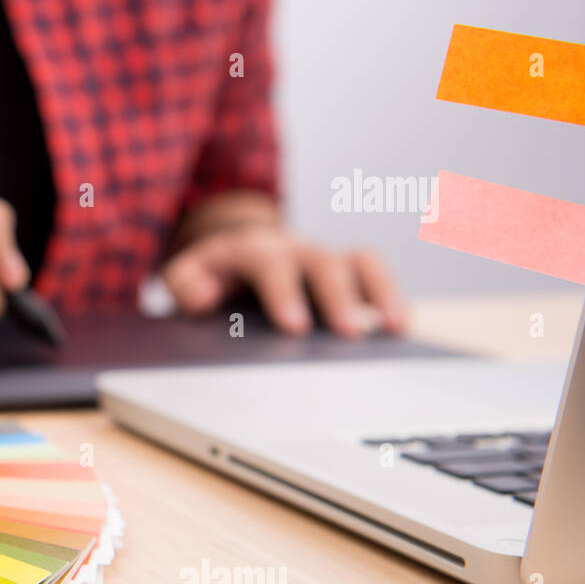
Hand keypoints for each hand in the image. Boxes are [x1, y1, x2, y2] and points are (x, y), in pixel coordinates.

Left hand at [160, 223, 405, 336]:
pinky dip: (390, 298)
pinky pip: (375, 275)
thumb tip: (202, 298)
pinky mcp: (346, 273)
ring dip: (379, 292)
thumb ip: (185, 283)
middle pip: (321, 262)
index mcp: (252, 249)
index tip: (295, 327)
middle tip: (349, 334)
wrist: (236, 253)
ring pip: (359, 262)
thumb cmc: (214, 275)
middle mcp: (294, 249)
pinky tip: (400, 329)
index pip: (269, 264)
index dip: (283, 292)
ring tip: (393, 328)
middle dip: (337, 296)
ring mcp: (323, 259)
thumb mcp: (187, 275)